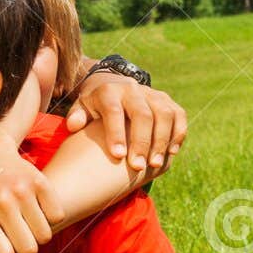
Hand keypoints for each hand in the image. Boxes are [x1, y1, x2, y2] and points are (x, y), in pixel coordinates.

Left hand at [0, 139, 63, 252]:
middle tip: (17, 235)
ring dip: (38, 234)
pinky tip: (36, 210)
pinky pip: (58, 216)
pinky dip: (49, 218)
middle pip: (28, 249)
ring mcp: (22, 190)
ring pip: (45, 236)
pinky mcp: (41, 181)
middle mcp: (1, 200)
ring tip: (25, 222)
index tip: (4, 246)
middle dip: (25, 248)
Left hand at [66, 73, 185, 173]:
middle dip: (141, 141)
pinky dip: (178, 133)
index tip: (118, 156)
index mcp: (109, 91)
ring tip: (155, 164)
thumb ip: (77, 116)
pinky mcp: (167, 100)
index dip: (116, 132)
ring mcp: (152, 93)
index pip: (114, 110)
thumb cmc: (94, 106)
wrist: (112, 86)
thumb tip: (74, 125)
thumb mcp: (81, 108)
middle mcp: (132, 89)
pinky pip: (178, 115)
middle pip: (142, 114)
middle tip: (138, 166)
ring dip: (162, 140)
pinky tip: (171, 152)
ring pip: (164, 114)